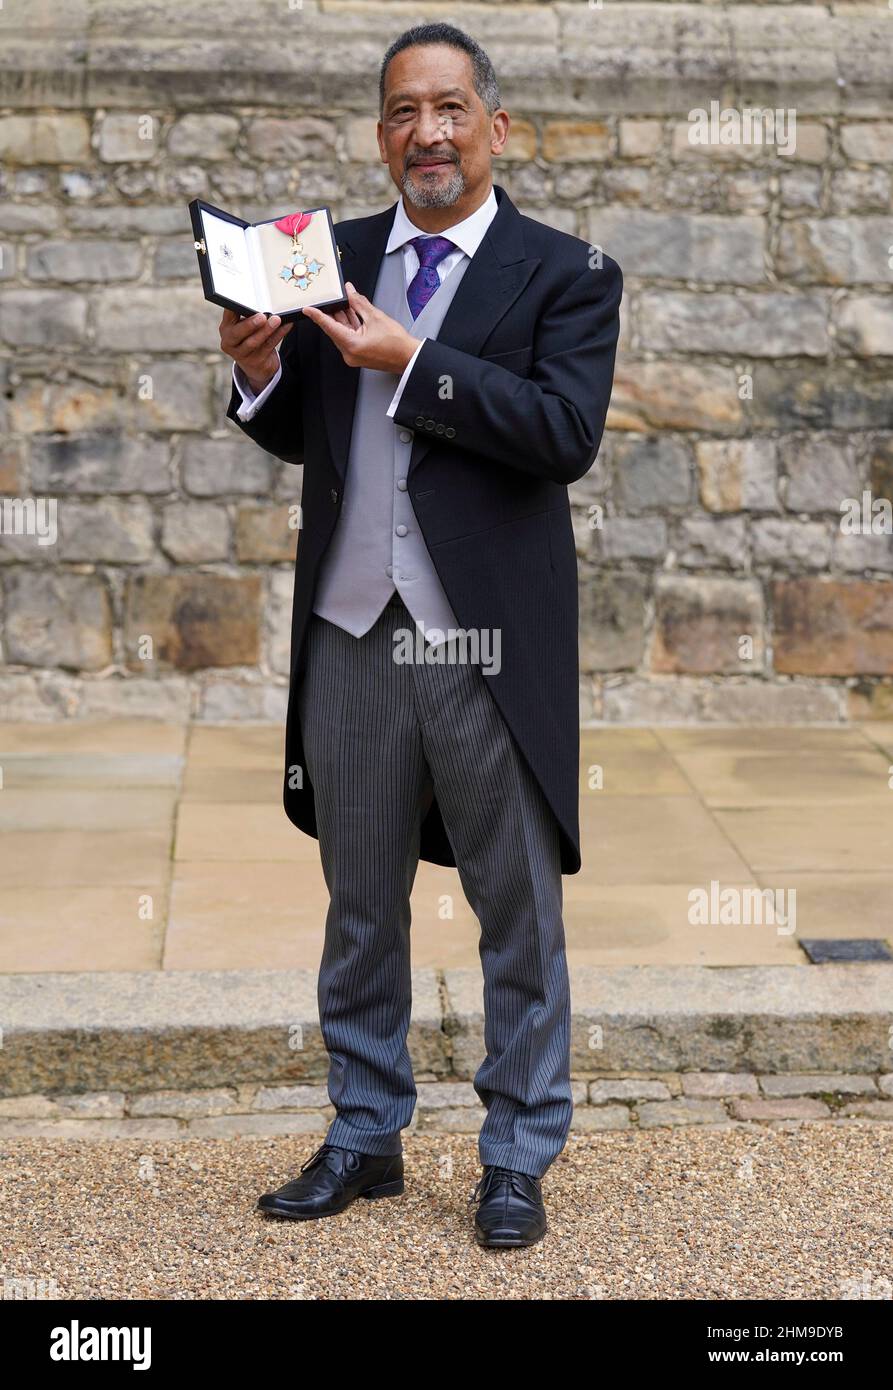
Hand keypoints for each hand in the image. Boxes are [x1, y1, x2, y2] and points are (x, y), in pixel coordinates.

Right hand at [219, 308, 292, 393]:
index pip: (228, 315)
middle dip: (250, 324)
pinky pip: (269, 346)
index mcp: (226, 328)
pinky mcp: (256, 361)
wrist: (256, 366)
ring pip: (254, 342)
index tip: (241, 301)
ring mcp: (242, 354)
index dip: (234, 307)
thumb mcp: (243, 327)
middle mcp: (229, 342)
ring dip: (266, 330)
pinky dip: (278, 335)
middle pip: (238, 333)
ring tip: (276, 320)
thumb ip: (247, 316)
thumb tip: (262, 304)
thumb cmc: (250, 338)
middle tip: (262, 317)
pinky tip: (286, 326)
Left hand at [303, 281, 420, 372]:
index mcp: (352, 345)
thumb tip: (350, 292)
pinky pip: (349, 338)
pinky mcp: (358, 354)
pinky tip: (352, 314)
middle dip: (333, 313)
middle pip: (335, 329)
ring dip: (343, 319)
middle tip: (331, 299)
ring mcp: (353, 355)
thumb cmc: (397, 344)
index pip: (329, 327)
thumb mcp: (376, 317)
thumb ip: (359, 303)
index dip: (317, 316)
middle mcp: (349, 353)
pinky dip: (350, 326)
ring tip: (345, 303)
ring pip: (342, 333)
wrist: (408, 357)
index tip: (308, 309)